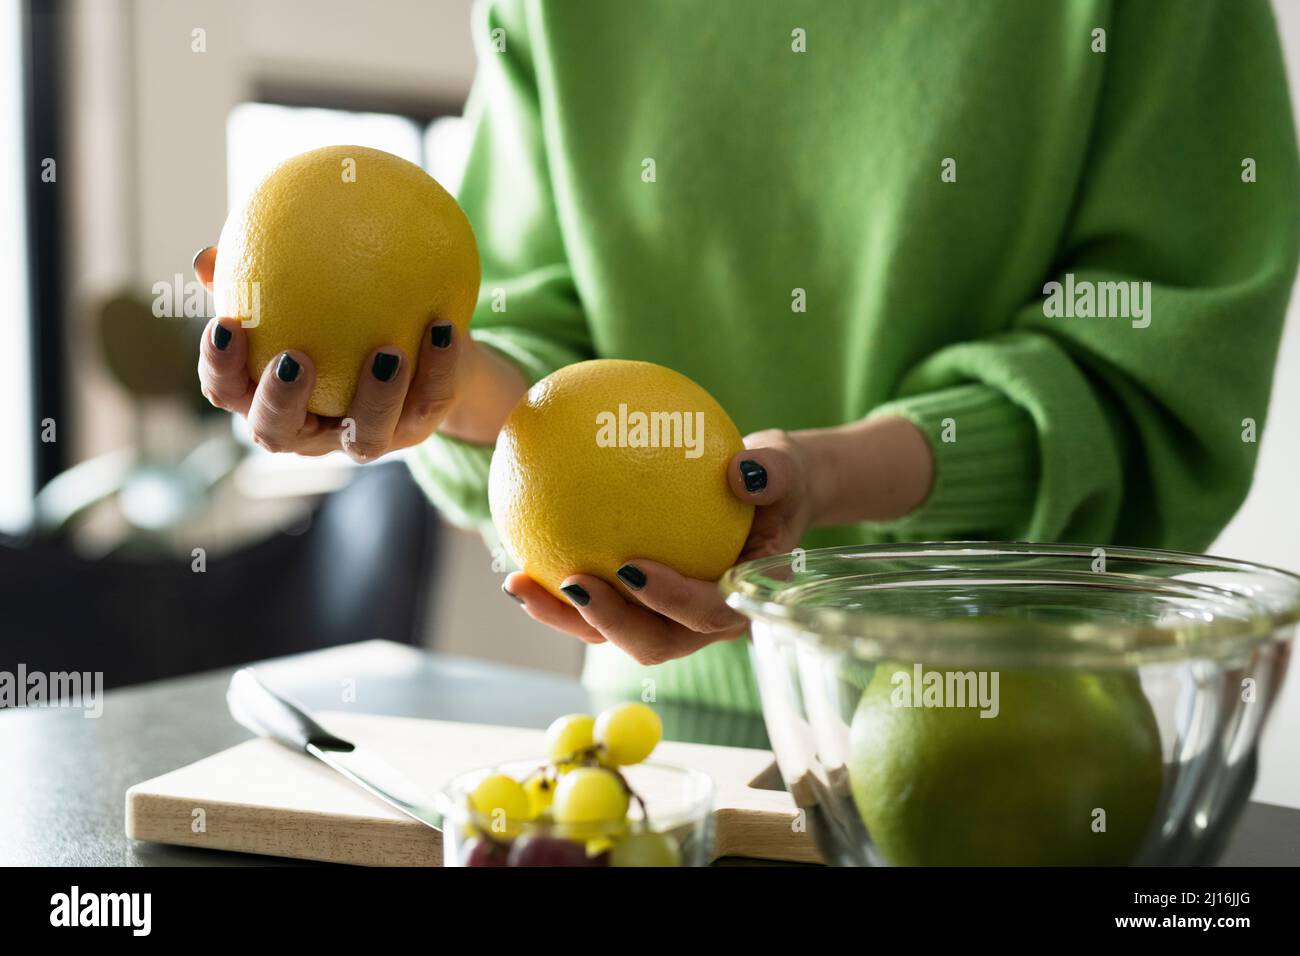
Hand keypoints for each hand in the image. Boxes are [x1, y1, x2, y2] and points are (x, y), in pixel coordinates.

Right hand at [194, 245, 465, 460]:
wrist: (423, 346)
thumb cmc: (342, 312)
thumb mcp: (303, 292)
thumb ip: (258, 275)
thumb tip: (205, 257)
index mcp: (270, 397)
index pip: (229, 393)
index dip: (219, 369)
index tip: (225, 326)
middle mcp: (311, 430)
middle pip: (279, 433)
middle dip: (281, 402)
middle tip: (294, 358)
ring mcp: (365, 438)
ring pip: (366, 437)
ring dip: (375, 397)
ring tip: (388, 352)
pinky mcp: (417, 430)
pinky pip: (431, 401)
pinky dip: (439, 367)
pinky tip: (444, 326)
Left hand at [502, 429, 818, 665]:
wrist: (767, 497)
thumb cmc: (778, 482)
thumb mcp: (786, 469)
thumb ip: (773, 472)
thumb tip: (742, 472)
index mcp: (743, 600)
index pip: (709, 612)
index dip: (671, 600)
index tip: (632, 567)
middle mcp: (704, 623)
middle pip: (655, 641)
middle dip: (608, 621)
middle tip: (571, 581)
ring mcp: (668, 619)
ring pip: (616, 633)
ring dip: (566, 616)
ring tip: (519, 584)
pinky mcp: (640, 607)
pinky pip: (598, 604)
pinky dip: (557, 592)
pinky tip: (518, 564)